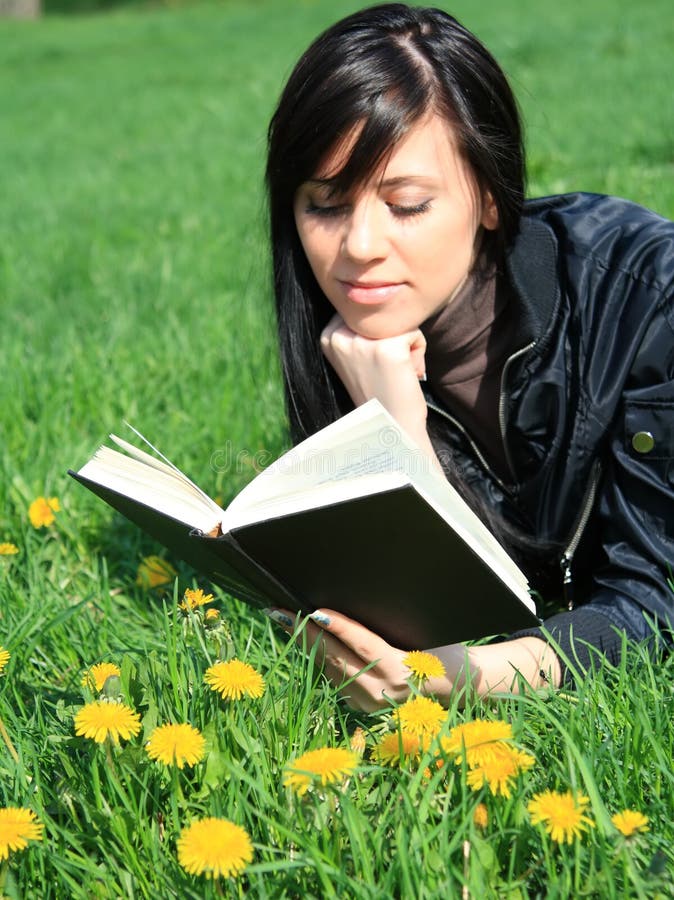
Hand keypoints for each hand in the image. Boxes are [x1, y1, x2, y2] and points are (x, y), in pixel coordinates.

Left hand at [267, 609, 561, 708]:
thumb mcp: (424, 635)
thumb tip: (355, 604)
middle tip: (277, 610)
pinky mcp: (363, 707)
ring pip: (330, 668)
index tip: (314, 610)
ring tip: (280, 619)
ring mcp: (370, 703)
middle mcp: (383, 691)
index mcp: (403, 670)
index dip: (338, 627)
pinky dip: (317, 657)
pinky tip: (301, 638)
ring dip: (304, 644)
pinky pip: (334, 678)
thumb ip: (390, 629)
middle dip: (304, 632)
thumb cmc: (445, 649)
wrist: (459, 688)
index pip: (363, 645)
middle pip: (336, 657)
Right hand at [320, 314, 428, 440]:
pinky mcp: (387, 348)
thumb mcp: (355, 357)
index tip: (373, 364)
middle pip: (381, 313)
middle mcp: (339, 336)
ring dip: (406, 346)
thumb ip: (355, 330)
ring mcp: (362, 342)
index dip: (377, 335)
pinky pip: (414, 333)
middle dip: (392, 338)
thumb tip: (370, 295)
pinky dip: (418, 353)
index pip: (364, 312)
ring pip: (398, 322)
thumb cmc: (378, 392)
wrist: (390, 426)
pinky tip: (406, 375)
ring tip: (395, 373)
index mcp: (327, 336)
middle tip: (386, 370)